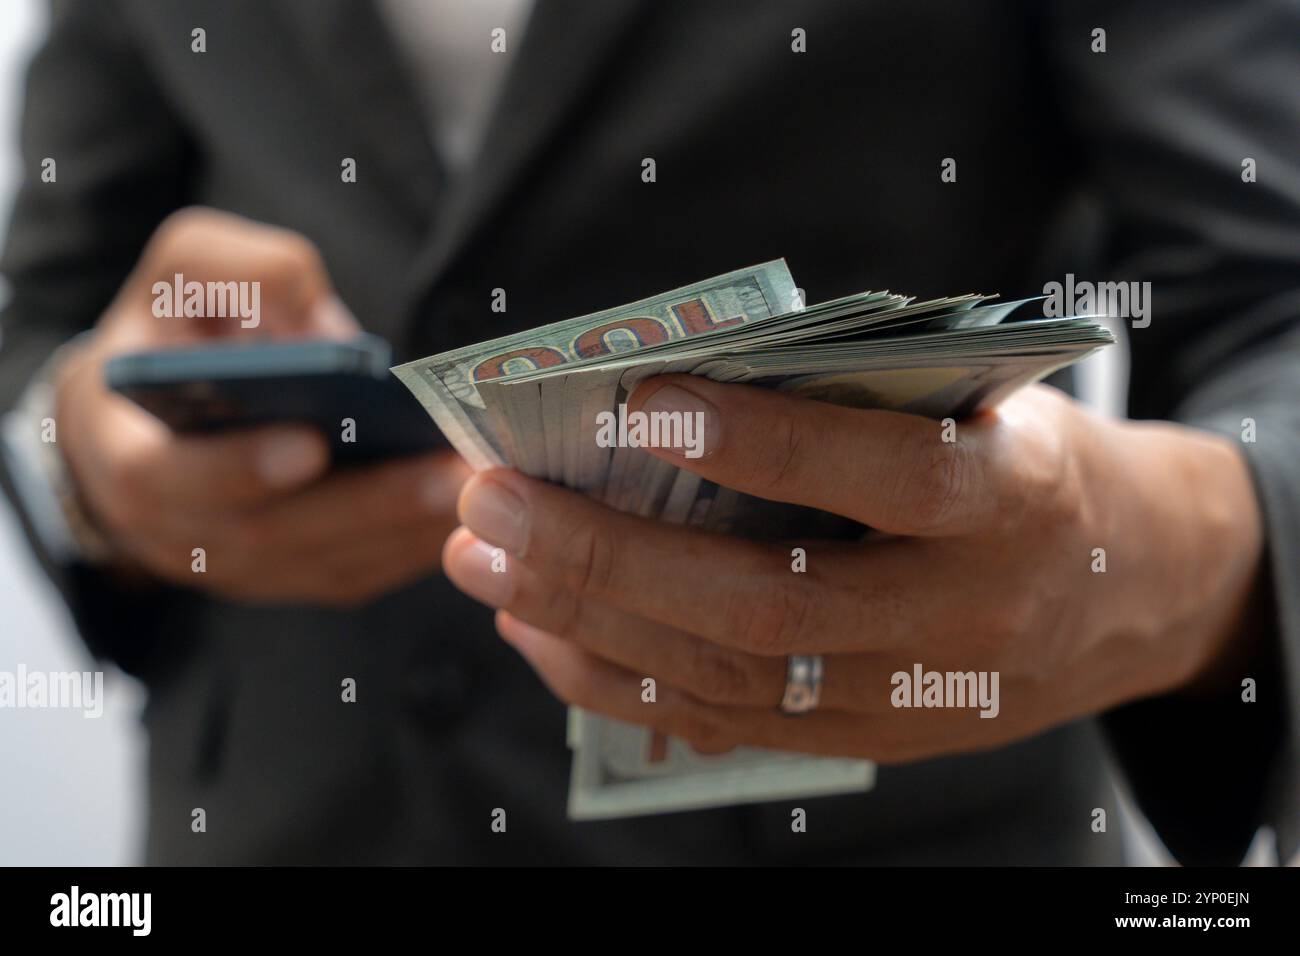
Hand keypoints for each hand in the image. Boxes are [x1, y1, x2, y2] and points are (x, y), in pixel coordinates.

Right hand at [57, 207, 468, 606]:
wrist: (154, 413)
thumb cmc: (172, 333)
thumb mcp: (179, 276)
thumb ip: (237, 273)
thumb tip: (319, 323)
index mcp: (129, 455)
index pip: (170, 479)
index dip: (239, 466)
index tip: (312, 443)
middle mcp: (179, 531)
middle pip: (272, 536)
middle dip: (367, 505)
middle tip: (447, 473)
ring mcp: (238, 565)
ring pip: (326, 565)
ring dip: (408, 530)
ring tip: (480, 487)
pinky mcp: (293, 574)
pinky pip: (357, 574)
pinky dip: (413, 547)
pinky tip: (471, 508)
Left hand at [443, 377, 1262, 761]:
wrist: (1133, 588)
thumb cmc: (1032, 465)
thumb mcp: (984, 403)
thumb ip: (859, 399)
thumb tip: (667, 392)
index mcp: (1013, 494)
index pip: (888, 472)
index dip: (766, 442)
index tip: (643, 401)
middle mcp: (966, 609)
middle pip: (772, 605)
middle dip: (611, 555)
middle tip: (494, 502)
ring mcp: (917, 693)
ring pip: (732, 679)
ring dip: (589, 620)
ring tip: (486, 562)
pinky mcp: (875, 737)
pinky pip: (729, 724)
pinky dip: (620, 681)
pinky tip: (540, 632)